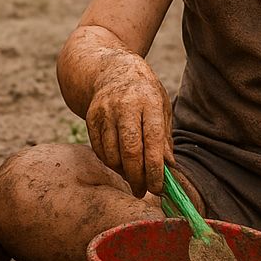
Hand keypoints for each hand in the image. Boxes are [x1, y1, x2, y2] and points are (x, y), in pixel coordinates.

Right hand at [84, 51, 172, 197]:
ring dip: (122, 172)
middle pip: (130, 150)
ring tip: (132, 178)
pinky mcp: (90, 117)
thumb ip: (165, 137)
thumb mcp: (162, 106)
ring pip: (112, 153)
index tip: (159, 188)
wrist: (110, 69)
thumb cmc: (143, 91)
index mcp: (148, 101)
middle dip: (137, 177)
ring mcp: (104, 111)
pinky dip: (110, 162)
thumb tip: (169, 168)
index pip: (152, 141)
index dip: (155, 169)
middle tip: (142, 191)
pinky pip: (99, 149)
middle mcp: (124, 105)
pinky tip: (119, 164)